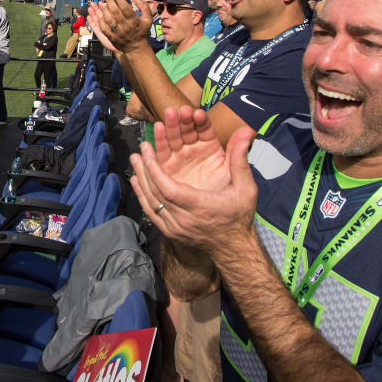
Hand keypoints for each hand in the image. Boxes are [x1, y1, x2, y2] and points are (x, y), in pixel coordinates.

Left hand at [89, 0, 148, 53]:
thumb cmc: (142, 32)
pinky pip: (104, 28)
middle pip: (115, 11)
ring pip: (108, 19)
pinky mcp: (111, 37)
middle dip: (110, 2)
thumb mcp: (148, 19)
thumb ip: (145, 8)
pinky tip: (100, 15)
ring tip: (103, 4)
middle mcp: (125, 26)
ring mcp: (117, 32)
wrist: (136, 48)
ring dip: (104, 10)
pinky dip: (101, 20)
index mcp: (134, 20)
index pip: (125, 7)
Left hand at [129, 106, 258, 254]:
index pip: (169, 189)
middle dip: (145, 170)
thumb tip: (246, 132)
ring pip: (151, 202)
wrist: (233, 248)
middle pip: (156, 193)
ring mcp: (174, 228)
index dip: (155, 171)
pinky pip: (151, 213)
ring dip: (140, 181)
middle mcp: (183, 219)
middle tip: (138, 151)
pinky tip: (136, 182)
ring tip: (134, 161)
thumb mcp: (246, 189)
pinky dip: (142, 196)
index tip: (147, 153)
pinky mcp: (170, 232)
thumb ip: (240, 161)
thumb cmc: (239, 217)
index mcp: (199, 207)